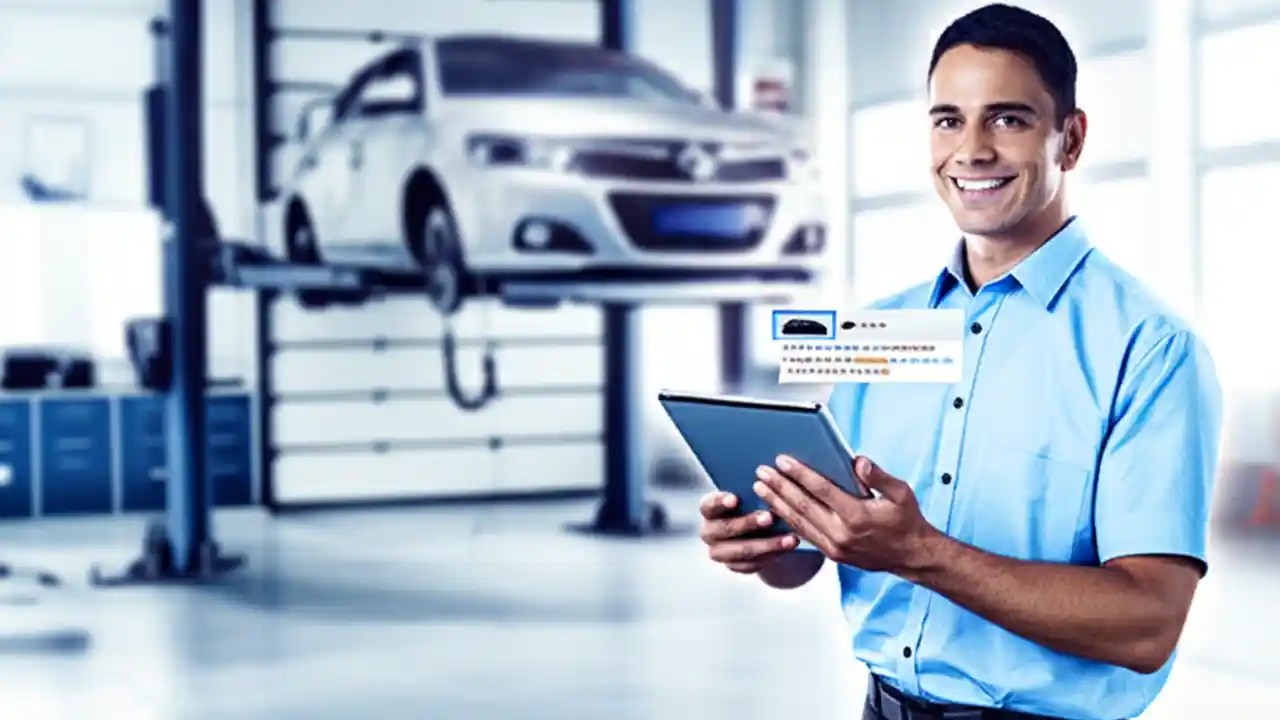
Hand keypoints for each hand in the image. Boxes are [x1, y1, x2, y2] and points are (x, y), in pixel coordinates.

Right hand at [698, 491, 800, 573]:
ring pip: (742, 551)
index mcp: (708, 508)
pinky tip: (787, 549)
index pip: (709, 504)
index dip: (720, 502)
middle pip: (725, 529)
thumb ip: (754, 490)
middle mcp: (709, 531)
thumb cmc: (751, 502)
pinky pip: (751, 565)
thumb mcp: (750, 494)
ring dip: (768, 545)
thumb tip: (769, 478)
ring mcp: (719, 552)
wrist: (755, 529)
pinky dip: (771, 557)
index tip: (735, 499)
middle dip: (748, 523)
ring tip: (790, 538)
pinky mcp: (733, 566)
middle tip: (770, 517)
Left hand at [753, 454, 939, 573]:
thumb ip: (878, 476)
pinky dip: (788, 521)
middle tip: (761, 471)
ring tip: (760, 487)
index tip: (782, 460)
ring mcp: (835, 546)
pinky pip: (805, 535)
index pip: (821, 490)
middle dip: (779, 486)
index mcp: (857, 515)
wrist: (911, 556)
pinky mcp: (832, 554)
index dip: (800, 473)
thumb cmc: (906, 521)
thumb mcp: (901, 494)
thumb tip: (858, 460)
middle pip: (803, 505)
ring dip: (777, 503)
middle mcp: (842, 533)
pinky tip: (775, 509)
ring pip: (799, 522)